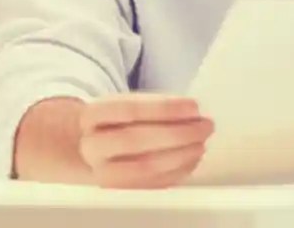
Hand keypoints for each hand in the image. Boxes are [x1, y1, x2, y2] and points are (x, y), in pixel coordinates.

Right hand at [78, 94, 213, 188]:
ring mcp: (103, 172)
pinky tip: (192, 159)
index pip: (129, 109)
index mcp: (92, 116)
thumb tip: (193, 113)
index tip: (194, 106)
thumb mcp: (126, 104)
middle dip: (177, 134)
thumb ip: (155, 105)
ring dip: (182, 155)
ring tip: (202, 143)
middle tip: (205, 126)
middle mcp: (92, 146)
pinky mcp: (119, 190)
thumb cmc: (116, 121)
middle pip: (136, 140)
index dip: (164, 108)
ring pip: (145, 167)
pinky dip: (177, 172)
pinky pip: (151, 184)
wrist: (88, 148)